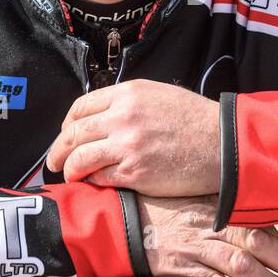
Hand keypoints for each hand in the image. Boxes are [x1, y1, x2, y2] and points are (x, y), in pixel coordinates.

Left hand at [46, 79, 219, 196]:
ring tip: (69, 175)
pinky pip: (99, 178)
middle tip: (54, 162)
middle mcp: (123, 117)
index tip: (65, 135)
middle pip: (73, 133)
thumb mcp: (159, 95)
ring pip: (80, 158)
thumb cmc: (195, 120)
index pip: (80, 108)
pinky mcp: (135, 173)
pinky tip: (93, 182)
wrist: (224, 144)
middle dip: (58, 150)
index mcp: (128, 94)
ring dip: (69, 169)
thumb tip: (101, 117)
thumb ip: (127, 102)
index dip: (66, 125)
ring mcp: (128, 145)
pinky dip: (92, 182)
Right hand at [137, 195, 277, 276]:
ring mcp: (194, 249)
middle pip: (256, 242)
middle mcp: (208, 226)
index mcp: (216, 208)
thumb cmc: (165, 213)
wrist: (122, 224)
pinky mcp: (179, 271)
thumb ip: (229, 215)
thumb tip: (266, 233)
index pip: (257, 222)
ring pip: (238, 265)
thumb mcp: (198, 203)